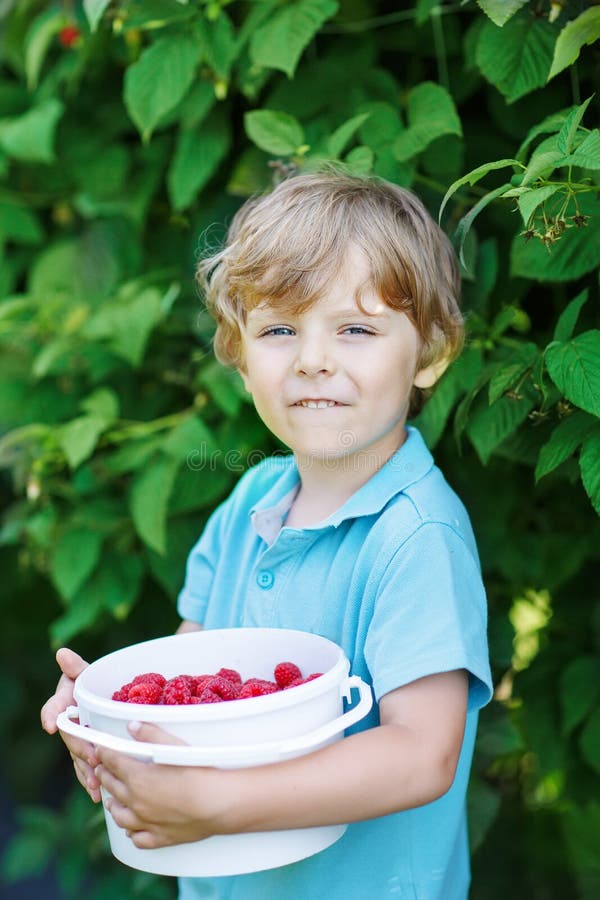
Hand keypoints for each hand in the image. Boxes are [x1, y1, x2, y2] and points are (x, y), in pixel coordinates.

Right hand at [41, 648, 101, 802]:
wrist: (106, 701)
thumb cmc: (93, 685)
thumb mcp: (87, 674)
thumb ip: (75, 666)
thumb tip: (62, 652)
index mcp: (64, 704)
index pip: (53, 709)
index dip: (51, 715)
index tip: (51, 724)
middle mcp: (68, 726)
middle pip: (71, 739)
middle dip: (80, 748)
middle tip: (91, 755)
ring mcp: (77, 743)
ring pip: (78, 759)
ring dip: (86, 772)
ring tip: (96, 782)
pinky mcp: (88, 756)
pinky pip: (87, 771)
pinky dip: (92, 782)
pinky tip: (99, 794)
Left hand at [95, 722, 225, 848]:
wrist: (217, 804)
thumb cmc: (198, 771)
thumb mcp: (175, 746)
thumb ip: (151, 734)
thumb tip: (132, 725)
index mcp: (137, 778)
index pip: (113, 763)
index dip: (104, 754)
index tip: (99, 750)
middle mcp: (136, 802)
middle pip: (113, 787)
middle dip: (105, 776)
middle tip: (101, 770)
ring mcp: (146, 823)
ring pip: (120, 816)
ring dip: (113, 805)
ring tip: (111, 800)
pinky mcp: (159, 838)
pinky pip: (137, 838)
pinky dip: (131, 831)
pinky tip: (131, 828)